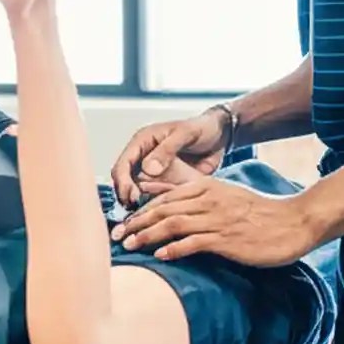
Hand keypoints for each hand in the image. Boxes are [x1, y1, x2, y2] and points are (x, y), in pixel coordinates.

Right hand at [111, 109, 229, 205]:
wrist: (221, 136)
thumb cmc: (202, 129)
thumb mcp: (184, 134)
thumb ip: (166, 150)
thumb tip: (148, 169)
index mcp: (142, 141)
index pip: (122, 164)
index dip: (123, 182)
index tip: (131, 197)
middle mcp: (144, 157)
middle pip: (124, 180)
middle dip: (127, 196)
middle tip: (136, 210)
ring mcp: (154, 171)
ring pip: (137, 190)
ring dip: (139, 202)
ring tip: (147, 214)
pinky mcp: (165, 181)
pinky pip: (154, 195)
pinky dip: (153, 204)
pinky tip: (160, 212)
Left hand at [111, 178, 320, 267]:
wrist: (293, 221)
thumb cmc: (258, 212)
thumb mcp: (224, 195)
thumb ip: (195, 195)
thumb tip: (163, 197)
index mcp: (206, 188)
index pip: (163, 198)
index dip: (139, 211)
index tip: (122, 223)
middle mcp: (208, 200)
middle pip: (162, 210)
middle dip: (136, 223)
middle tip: (116, 236)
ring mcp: (217, 218)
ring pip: (173, 224)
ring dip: (148, 235)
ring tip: (130, 245)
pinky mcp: (227, 237)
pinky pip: (194, 242)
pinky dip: (175, 248)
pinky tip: (160, 255)